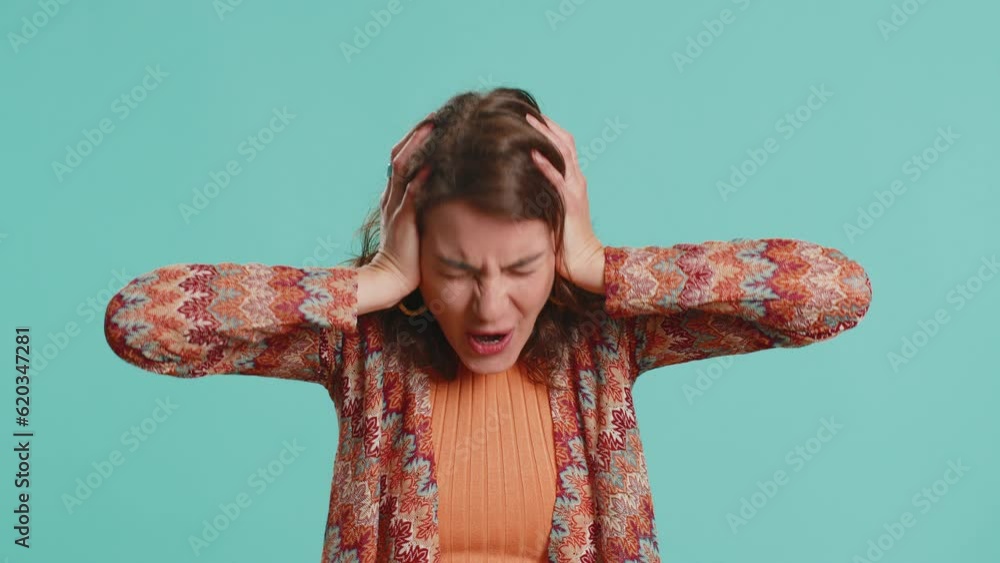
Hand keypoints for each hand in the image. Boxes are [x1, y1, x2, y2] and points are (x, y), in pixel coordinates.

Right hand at [369, 115, 434, 298]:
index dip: (414, 140)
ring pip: (403, 169)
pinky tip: (431, 166)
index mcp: (393, 196)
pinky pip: (410, 196)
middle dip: (417, 135)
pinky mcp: (403, 222)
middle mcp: (392, 197)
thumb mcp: (414, 224)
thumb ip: (421, 206)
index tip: (433, 123)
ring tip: (433, 128)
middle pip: (400, 156)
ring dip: (417, 147)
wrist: (389, 279)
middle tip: (436, 116)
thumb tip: (440, 189)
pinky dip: (420, 179)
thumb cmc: (407, 256)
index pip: (400, 159)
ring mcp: (395, 207)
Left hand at [525, 113, 604, 293]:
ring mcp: (574, 189)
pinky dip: (544, 163)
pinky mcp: (569, 203)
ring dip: (544, 135)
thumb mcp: (552, 210)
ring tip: (526, 120)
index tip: (528, 116)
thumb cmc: (566, 242)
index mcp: (573, 180)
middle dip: (545, 124)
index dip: (548, 129)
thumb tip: (517, 185)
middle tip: (525, 110)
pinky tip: (531, 152)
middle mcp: (576, 180)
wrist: (586, 263)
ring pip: (562, 153)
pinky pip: (556, 178)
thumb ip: (541, 194)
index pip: (563, 145)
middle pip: (564, 142)